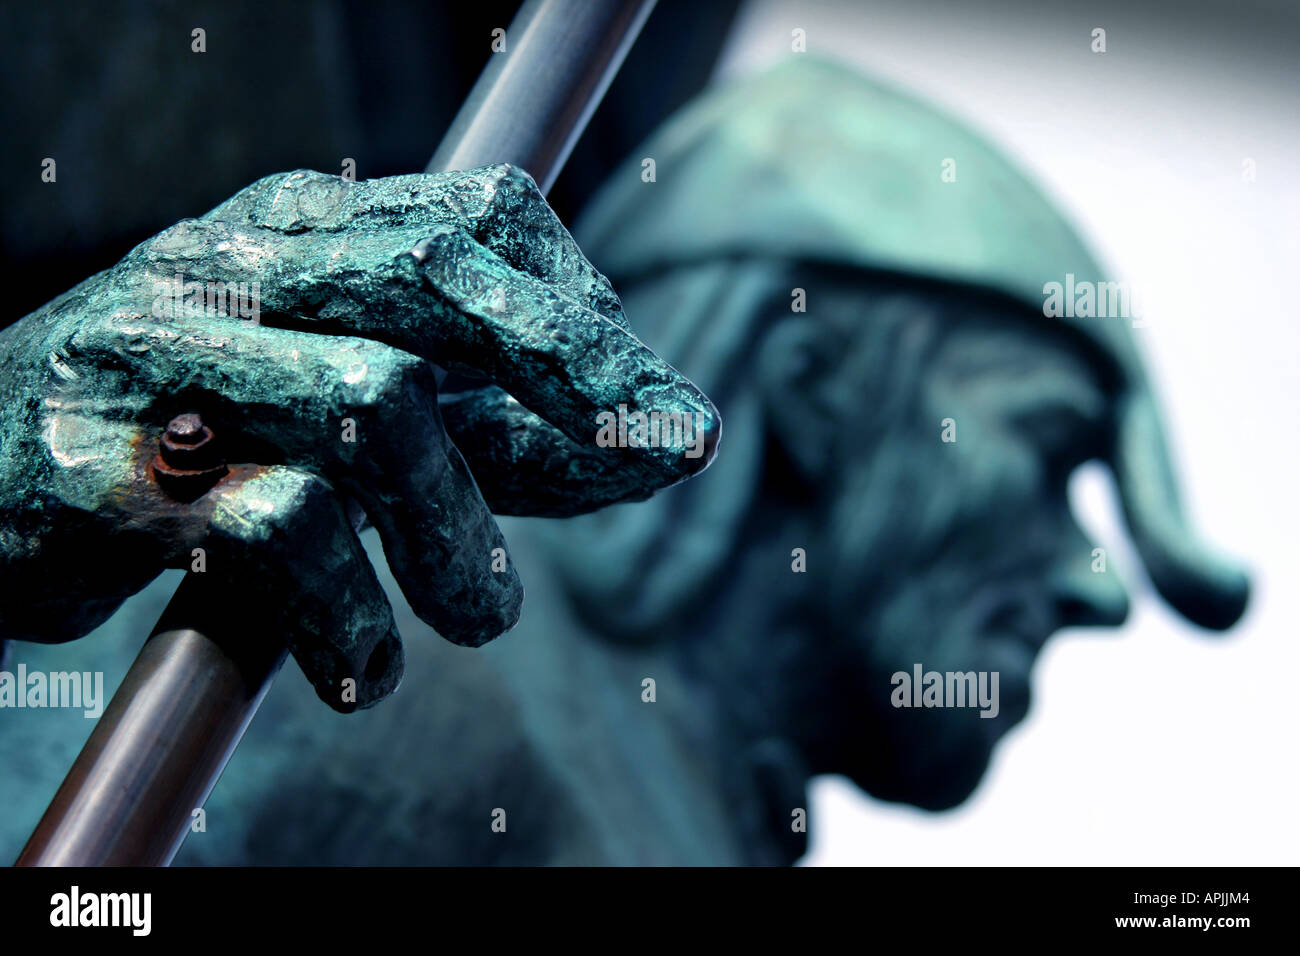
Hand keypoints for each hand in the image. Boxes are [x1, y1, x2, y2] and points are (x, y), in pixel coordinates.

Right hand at [0, 165, 718, 710]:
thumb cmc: (197, 445)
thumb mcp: (344, 405)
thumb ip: (483, 419)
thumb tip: (656, 439)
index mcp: (293, 232)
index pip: (473, 217)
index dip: (581, 306)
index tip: (644, 404)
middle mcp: (229, 268)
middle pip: (436, 274)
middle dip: (577, 366)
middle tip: (671, 451)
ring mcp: (159, 357)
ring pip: (373, 412)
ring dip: (461, 538)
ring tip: (479, 617)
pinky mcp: (101, 471)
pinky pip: (279, 536)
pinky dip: (351, 622)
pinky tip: (362, 670)